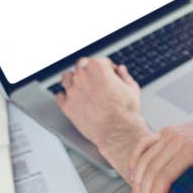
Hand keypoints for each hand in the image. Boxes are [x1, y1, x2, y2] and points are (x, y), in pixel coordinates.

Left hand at [55, 57, 152, 178]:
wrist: (118, 131)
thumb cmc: (126, 111)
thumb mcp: (132, 88)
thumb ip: (125, 75)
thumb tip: (121, 70)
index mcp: (99, 67)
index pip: (99, 61)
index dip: (106, 68)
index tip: (109, 74)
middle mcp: (83, 75)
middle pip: (81, 65)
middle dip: (88, 70)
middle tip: (93, 78)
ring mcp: (73, 90)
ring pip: (66, 77)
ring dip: (72, 80)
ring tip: (79, 86)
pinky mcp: (67, 106)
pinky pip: (60, 96)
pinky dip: (64, 96)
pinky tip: (70, 99)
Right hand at [130, 104, 192, 192]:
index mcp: (190, 147)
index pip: (163, 178)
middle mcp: (175, 138)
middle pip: (150, 172)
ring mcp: (169, 133)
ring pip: (144, 161)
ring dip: (138, 185)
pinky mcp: (167, 132)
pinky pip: (144, 145)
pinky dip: (135, 161)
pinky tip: (133, 177)